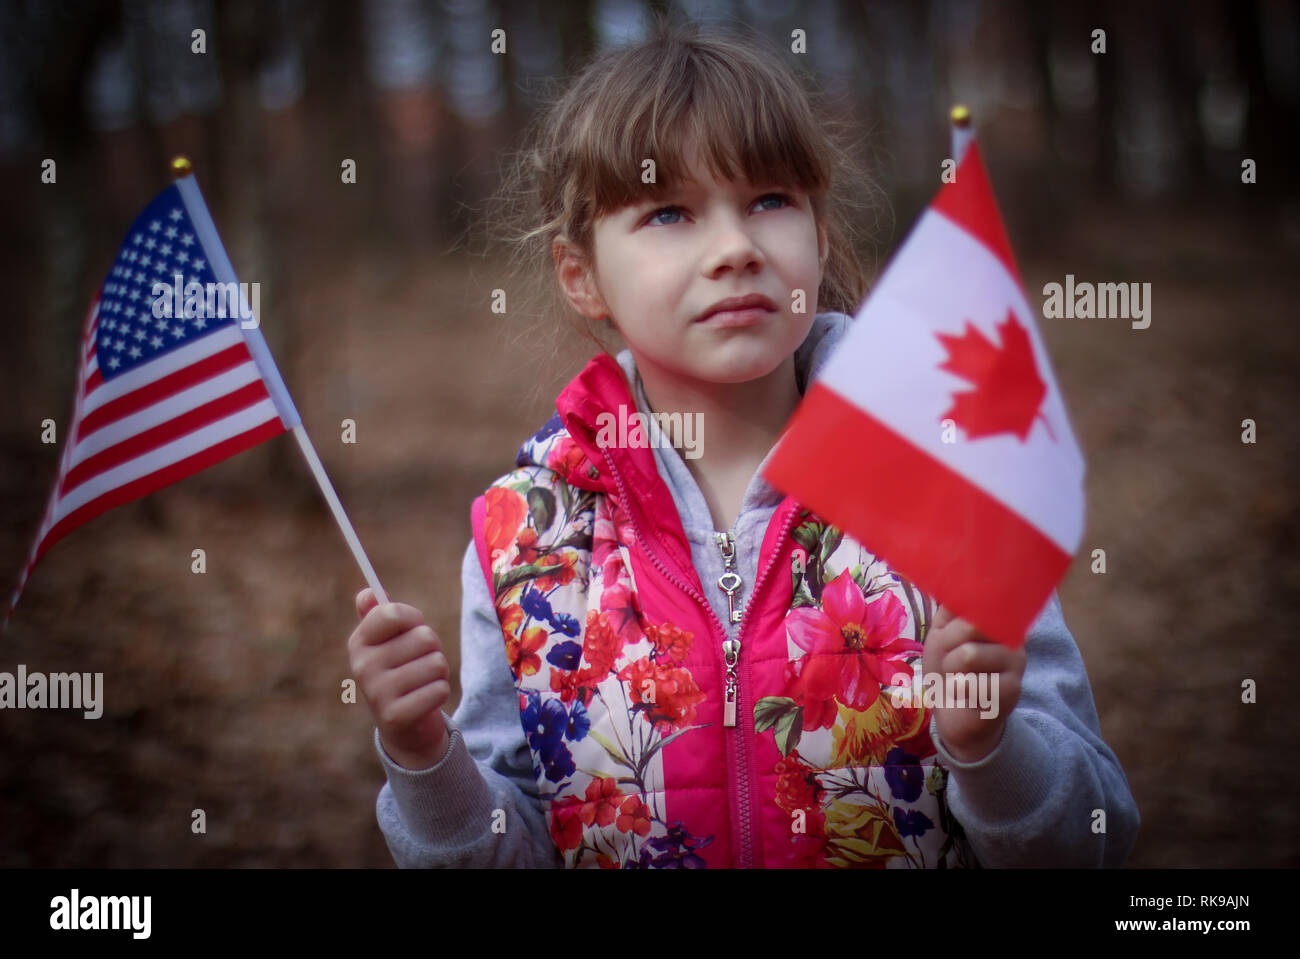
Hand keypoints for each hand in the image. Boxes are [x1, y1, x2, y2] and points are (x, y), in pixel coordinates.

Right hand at [347, 588, 451, 770]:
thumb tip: (367, 593)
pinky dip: (441, 692)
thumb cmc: (400, 670)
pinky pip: (440, 689)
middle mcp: (362, 666)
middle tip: (419, 664)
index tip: (412, 629)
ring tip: (423, 682)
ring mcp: (377, 692)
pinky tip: (425, 700)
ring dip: (439, 672)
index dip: (413, 618)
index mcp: (359, 642)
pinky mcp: (396, 716)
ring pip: (436, 663)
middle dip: (432, 649)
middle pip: (424, 637)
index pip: (393, 613)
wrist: (404, 725)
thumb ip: (379, 615)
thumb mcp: (387, 641)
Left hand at [921, 605, 1026, 763]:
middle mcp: (1014, 637)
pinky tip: (963, 694)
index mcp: (998, 620)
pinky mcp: (1012, 691)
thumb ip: (951, 608)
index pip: (982, 600)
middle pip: (971, 624)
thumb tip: (955, 577)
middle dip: (947, 643)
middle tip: (949, 658)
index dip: (958, 611)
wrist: (953, 714)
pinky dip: (956, 689)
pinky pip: (971, 683)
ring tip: (956, 677)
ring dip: (950, 668)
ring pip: (968, 654)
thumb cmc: (948, 670)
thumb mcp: (943, 632)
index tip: (949, 623)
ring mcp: (1016, 663)